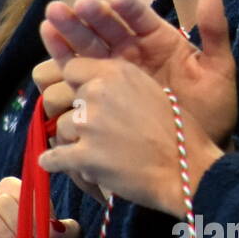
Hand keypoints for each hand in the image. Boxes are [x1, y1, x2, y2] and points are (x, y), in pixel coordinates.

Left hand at [40, 58, 222, 215]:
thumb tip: (89, 84)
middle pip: (65, 100)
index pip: (71, 68)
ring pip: (61, 128)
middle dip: (78, 115)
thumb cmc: (177, 131)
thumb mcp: (150, 89)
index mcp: (115, 71)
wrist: (186, 169)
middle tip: (100, 132)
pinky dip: (54, 163)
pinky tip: (60, 163)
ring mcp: (88, 124)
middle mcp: (97, 92)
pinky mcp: (83, 156)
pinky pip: (52, 158)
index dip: (77, 84)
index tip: (85, 98)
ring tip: (99, 153)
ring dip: (73, 142)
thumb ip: (116, 83)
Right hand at [41, 0, 237, 147]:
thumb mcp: (218, 70)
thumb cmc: (212, 112)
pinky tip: (49, 43)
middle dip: (90, 15)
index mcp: (158, 39)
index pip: (139, 17)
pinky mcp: (97, 95)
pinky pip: (75, 74)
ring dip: (69, 31)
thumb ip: (214, 30)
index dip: (128, 8)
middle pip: (105, 27)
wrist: (195, 154)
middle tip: (78, 5)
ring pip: (86, 46)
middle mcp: (131, 51)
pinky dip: (61, 58)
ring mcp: (112, 72)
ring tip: (53, 19)